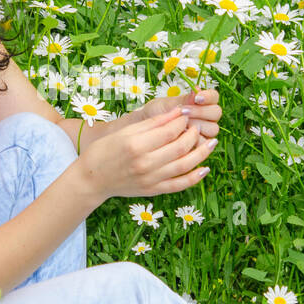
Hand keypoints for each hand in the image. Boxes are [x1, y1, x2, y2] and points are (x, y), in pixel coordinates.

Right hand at [78, 106, 216, 200]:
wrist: (91, 180)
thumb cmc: (104, 152)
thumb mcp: (125, 132)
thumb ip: (152, 123)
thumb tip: (177, 113)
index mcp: (136, 145)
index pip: (170, 130)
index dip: (182, 121)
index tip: (187, 114)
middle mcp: (145, 163)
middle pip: (180, 147)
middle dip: (193, 134)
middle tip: (197, 126)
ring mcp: (150, 179)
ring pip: (184, 166)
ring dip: (201, 154)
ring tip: (211, 143)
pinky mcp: (153, 190)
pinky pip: (179, 185)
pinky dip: (194, 178)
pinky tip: (205, 169)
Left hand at [136, 87, 222, 139]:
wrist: (146, 127)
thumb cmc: (157, 113)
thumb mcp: (167, 104)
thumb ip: (183, 99)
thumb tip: (196, 91)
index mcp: (203, 102)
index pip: (214, 96)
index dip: (208, 96)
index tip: (197, 97)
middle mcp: (207, 116)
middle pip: (216, 112)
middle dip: (200, 111)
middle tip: (184, 111)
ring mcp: (205, 131)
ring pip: (212, 128)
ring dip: (197, 125)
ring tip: (181, 124)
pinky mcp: (200, 145)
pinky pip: (204, 142)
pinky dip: (194, 139)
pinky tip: (182, 135)